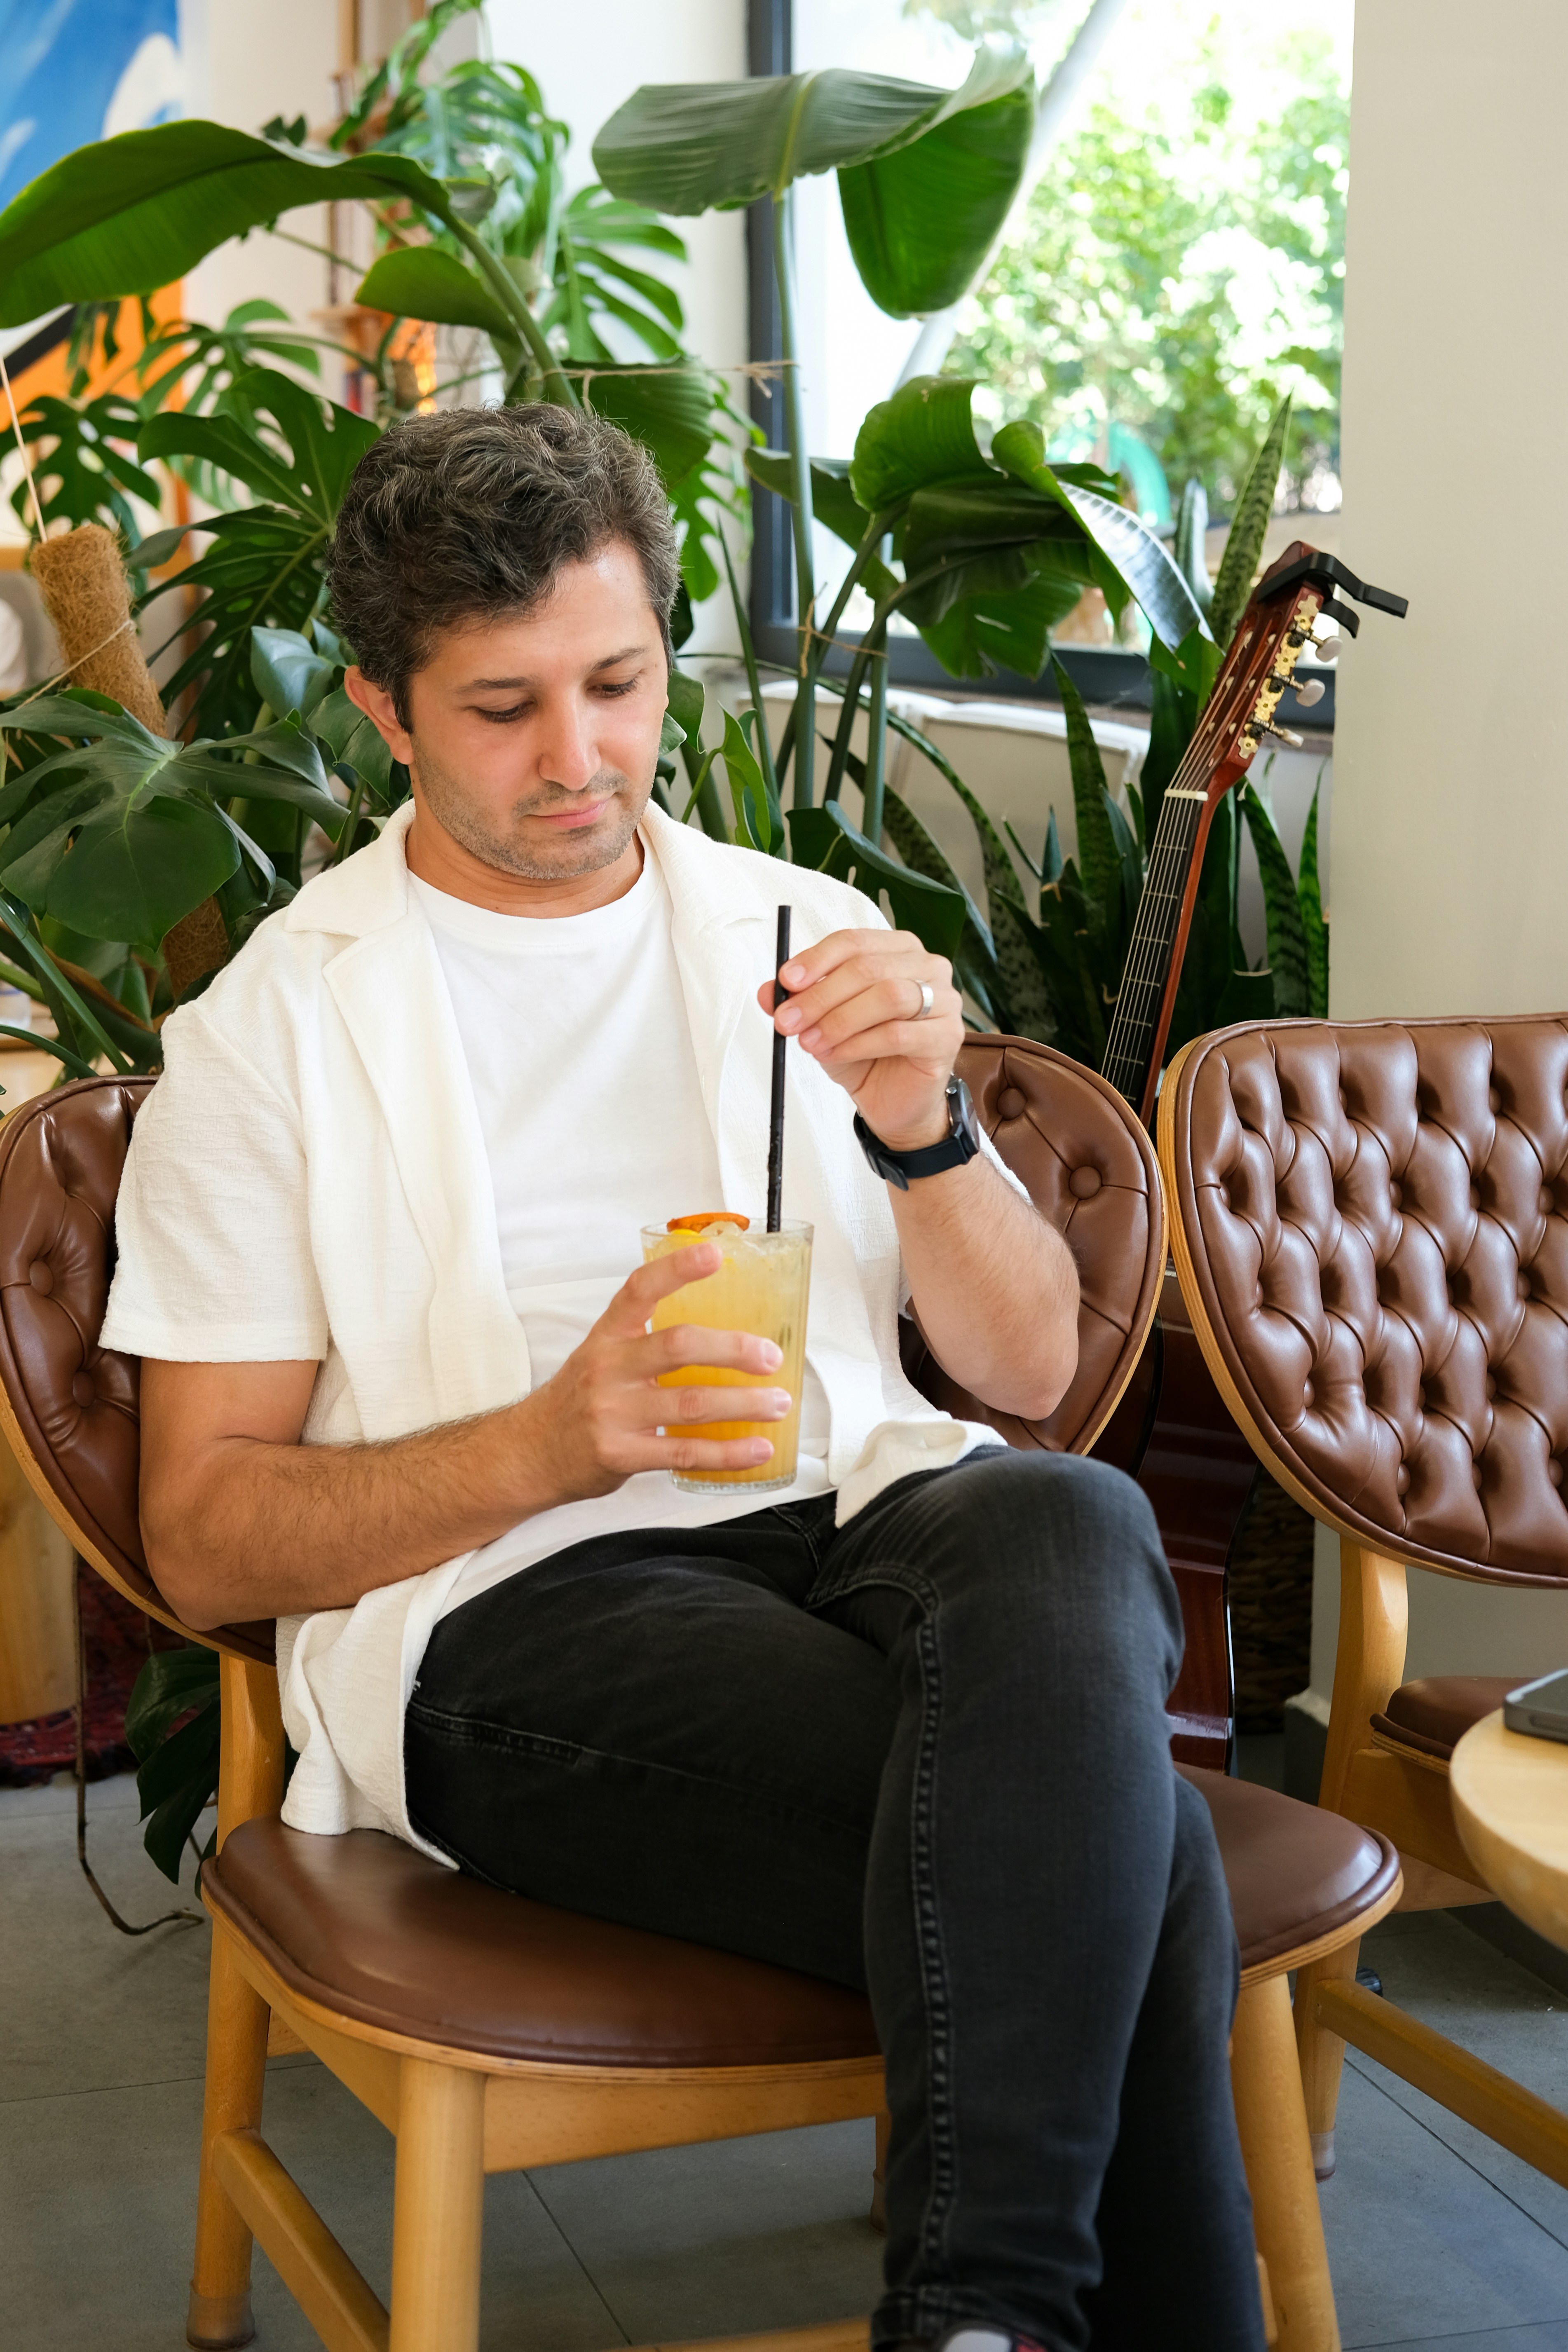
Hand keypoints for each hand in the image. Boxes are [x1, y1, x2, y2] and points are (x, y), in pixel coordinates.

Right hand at [519, 1243, 790, 1500]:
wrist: (530, 1453)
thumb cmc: (579, 1401)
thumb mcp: (603, 1356)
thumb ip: (650, 1342)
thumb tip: (725, 1336)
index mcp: (607, 1336)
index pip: (640, 1290)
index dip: (677, 1270)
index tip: (714, 1255)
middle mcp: (609, 1369)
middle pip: (679, 1346)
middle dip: (733, 1349)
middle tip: (771, 1357)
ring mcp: (613, 1413)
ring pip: (691, 1403)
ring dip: (744, 1403)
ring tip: (778, 1404)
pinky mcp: (620, 1455)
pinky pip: (685, 1453)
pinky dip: (728, 1452)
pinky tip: (757, 1449)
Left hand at [757, 926, 963, 1151]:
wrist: (893, 1101)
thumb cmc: (866, 1053)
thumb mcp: (822, 1023)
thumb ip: (798, 1002)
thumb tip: (769, 991)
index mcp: (897, 950)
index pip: (854, 941)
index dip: (817, 960)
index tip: (786, 981)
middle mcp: (926, 967)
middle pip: (868, 967)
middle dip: (821, 995)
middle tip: (789, 1021)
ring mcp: (944, 1001)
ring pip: (888, 996)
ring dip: (840, 1020)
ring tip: (811, 1042)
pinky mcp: (947, 1036)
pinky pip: (898, 1034)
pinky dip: (858, 1044)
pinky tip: (836, 1054)